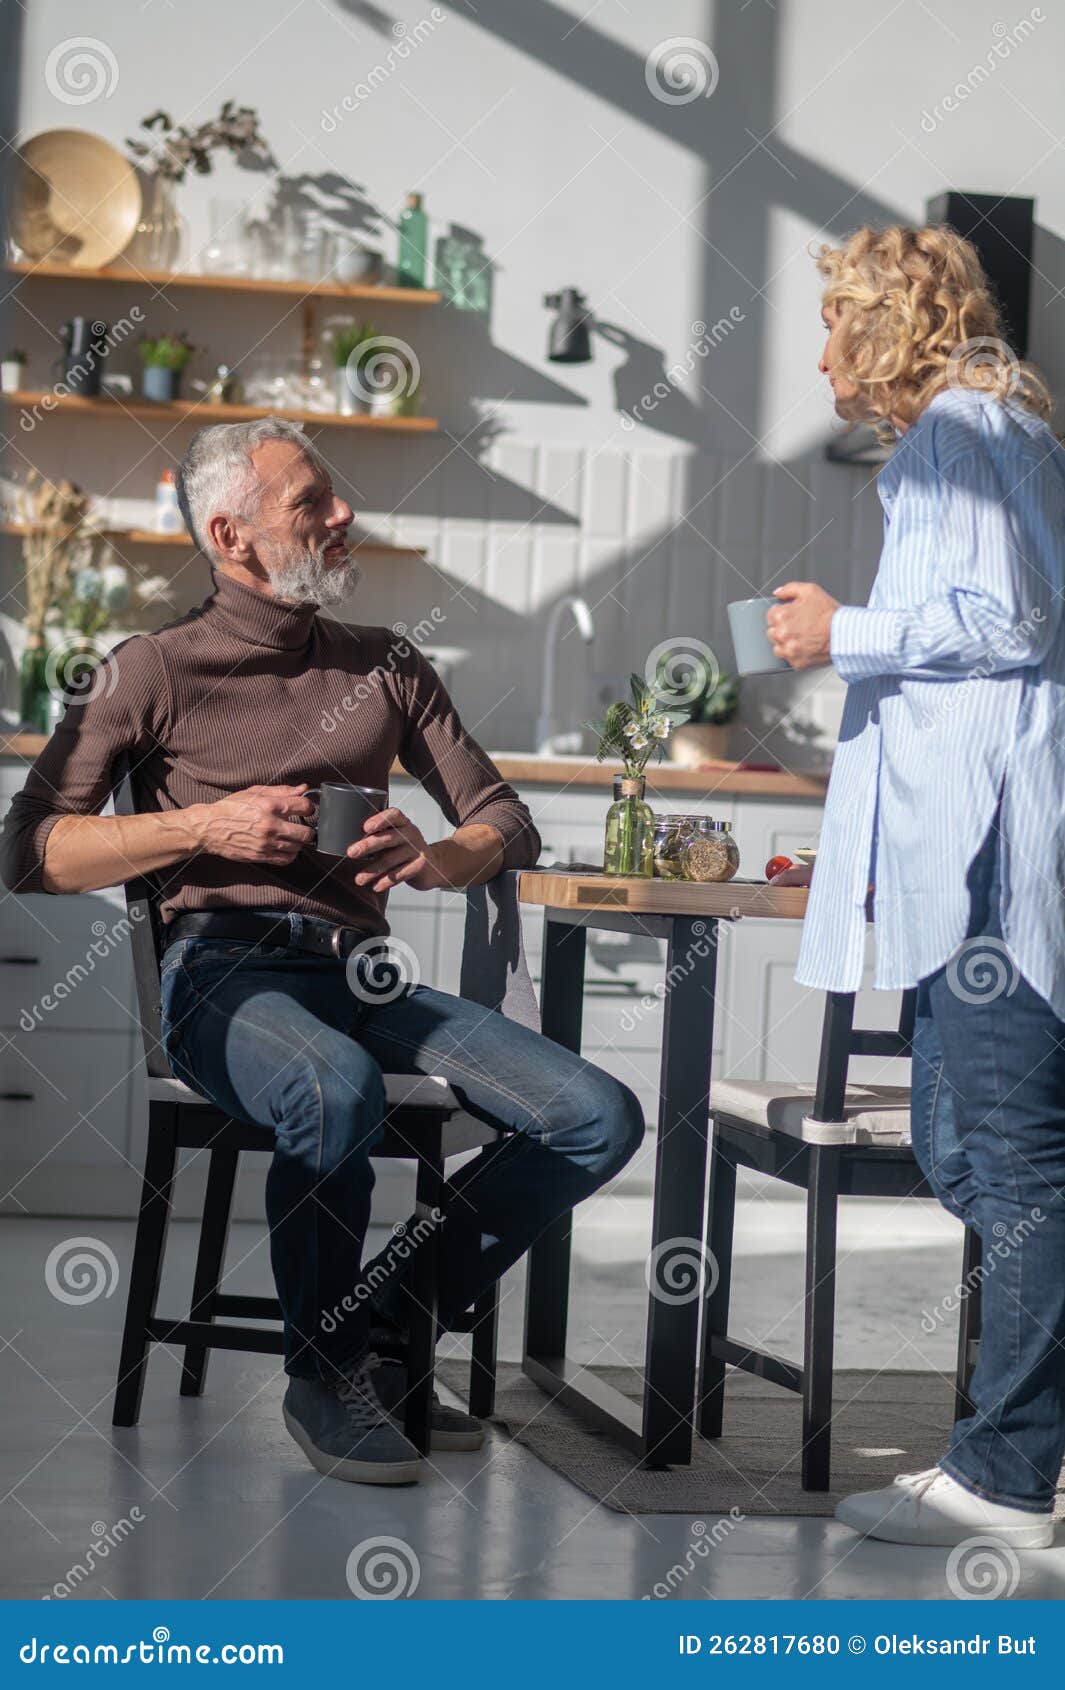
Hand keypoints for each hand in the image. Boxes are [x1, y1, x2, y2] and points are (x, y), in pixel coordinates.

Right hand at [193, 784, 316, 864]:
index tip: (306, 809)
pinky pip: (286, 859)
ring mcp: (266, 843)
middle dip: (309, 829)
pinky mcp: (261, 856)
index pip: (304, 806)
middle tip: (304, 827)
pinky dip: (290, 854)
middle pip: (306, 833)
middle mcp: (270, 825)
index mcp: (270, 805)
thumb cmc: (231, 807)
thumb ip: (281, 791)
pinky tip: (286, 847)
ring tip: (293, 837)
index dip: (309, 807)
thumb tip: (303, 788)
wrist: (209, 827)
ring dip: (299, 843)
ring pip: (298, 848)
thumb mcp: (255, 792)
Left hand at [346, 807, 446, 893]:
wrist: (433, 866)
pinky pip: (400, 874)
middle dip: (368, 845)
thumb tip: (351, 846)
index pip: (393, 815)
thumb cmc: (406, 851)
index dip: (380, 819)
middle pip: (389, 838)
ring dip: (372, 870)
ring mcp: (417, 850)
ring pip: (391, 859)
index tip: (365, 827)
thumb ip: (378, 838)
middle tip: (351, 852)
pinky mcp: (420, 866)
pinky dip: (386, 881)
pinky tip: (376, 886)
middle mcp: (411, 833)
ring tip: (359, 879)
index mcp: (403, 823)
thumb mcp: (395, 839)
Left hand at [766, 581, 839, 668]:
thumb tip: (778, 593)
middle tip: (798, 627)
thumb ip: (789, 589)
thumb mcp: (810, 590)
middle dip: (782, 629)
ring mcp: (788, 649)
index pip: (770, 616)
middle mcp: (781, 634)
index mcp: (781, 616)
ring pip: (777, 647)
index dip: (781, 614)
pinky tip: (804, 647)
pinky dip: (794, 655)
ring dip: (785, 643)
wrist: (844, 633)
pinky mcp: (796, 662)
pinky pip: (788, 660)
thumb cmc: (829, 612)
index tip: (791, 616)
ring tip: (801, 638)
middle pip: (772, 632)